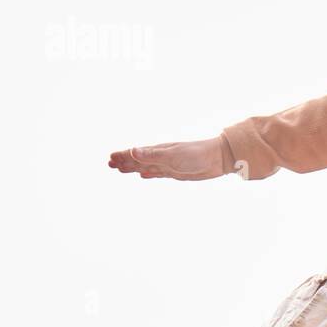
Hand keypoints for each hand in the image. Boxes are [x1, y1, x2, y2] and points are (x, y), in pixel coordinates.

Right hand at [107, 138, 227, 179]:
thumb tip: (132, 150)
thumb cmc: (196, 154)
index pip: (135, 154)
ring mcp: (167, 165)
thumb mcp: (172, 155)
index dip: (123, 156)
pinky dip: (148, 174)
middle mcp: (160, 157)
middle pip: (137, 161)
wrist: (217, 159)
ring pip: (145, 167)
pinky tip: (144, 175)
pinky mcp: (175, 172)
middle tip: (109, 164)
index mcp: (157, 151)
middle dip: (124, 162)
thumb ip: (152, 154)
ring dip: (133, 168)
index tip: (110, 158)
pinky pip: (157, 173)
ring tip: (121, 170)